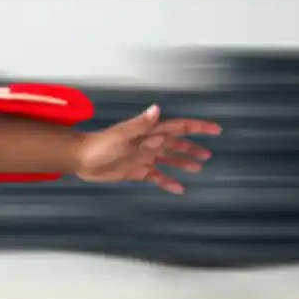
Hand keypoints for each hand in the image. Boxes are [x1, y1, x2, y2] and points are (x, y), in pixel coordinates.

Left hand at [75, 105, 221, 193]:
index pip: (178, 127)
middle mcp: (149, 143)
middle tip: (207, 155)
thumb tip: (157, 109)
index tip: (216, 129)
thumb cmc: (100, 145)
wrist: (82, 160)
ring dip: (183, 162)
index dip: (197, 127)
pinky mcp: (136, 171)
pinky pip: (156, 177)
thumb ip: (141, 124)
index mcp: (149, 132)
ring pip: (168, 159)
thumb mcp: (122, 134)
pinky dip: (168, 182)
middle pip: (176, 144)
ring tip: (197, 168)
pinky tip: (179, 189)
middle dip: (192, 147)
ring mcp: (143, 158)